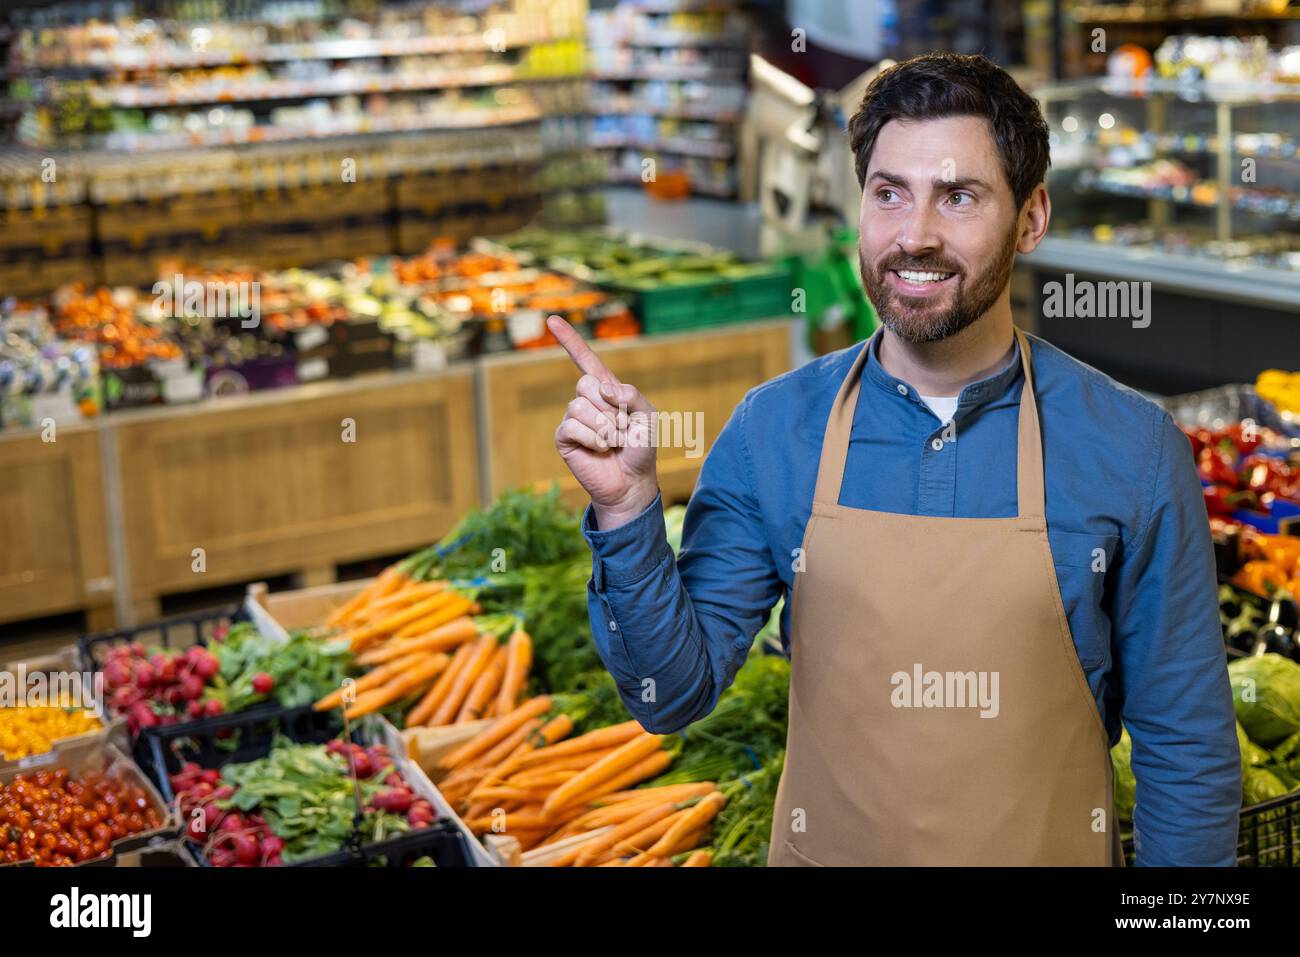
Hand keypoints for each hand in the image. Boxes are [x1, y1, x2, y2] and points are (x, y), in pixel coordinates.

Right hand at [549, 315, 658, 529]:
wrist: (632, 482)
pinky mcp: (564, 438)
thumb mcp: (648, 416)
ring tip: (613, 442)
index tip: (552, 320)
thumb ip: (632, 394)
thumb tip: (604, 388)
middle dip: (611, 408)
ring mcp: (573, 418)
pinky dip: (593, 438)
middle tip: (621, 428)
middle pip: (586, 383)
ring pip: (580, 405)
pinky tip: (600, 450)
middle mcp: (587, 400)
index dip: (570, 340)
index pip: (585, 360)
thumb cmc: (641, 448)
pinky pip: (573, 426)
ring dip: (605, 426)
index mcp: (607, 390)